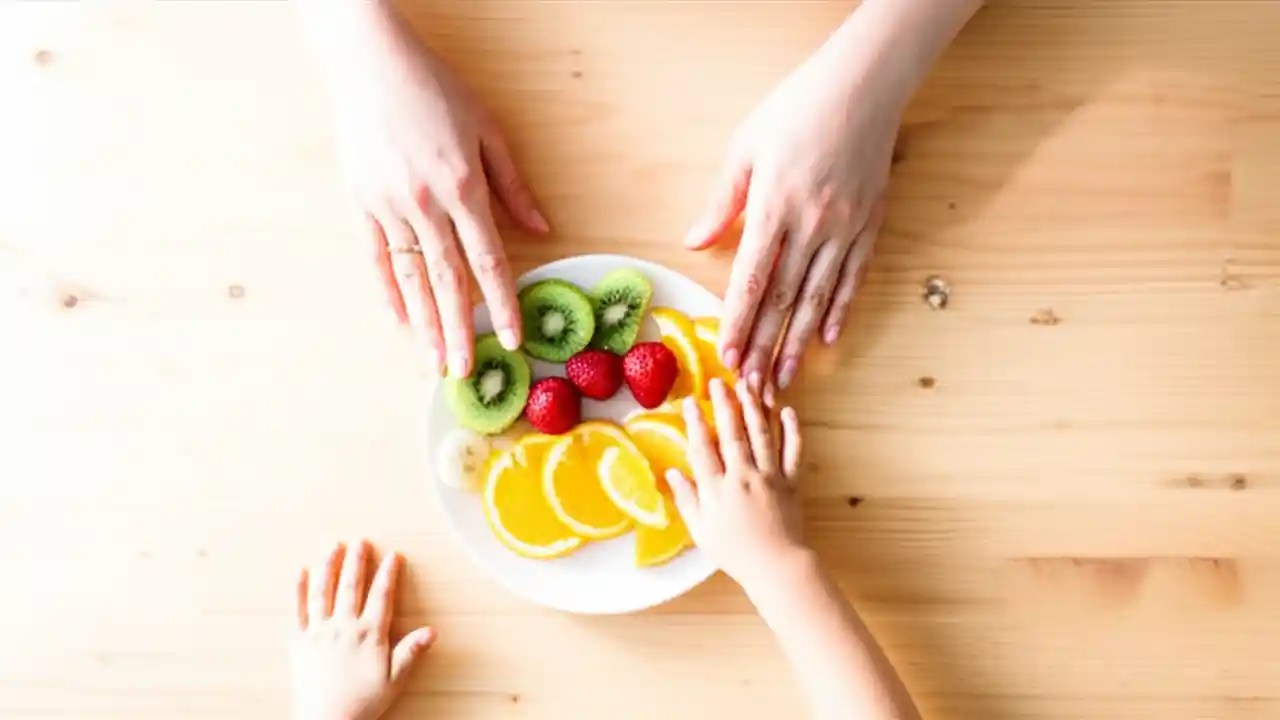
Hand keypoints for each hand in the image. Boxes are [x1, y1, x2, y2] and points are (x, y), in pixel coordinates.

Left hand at [291, 541, 434, 719]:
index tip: (393, 556)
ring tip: (334, 546)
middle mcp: (343, 627)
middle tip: (362, 541)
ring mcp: (319, 632)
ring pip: (324, 591)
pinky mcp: (299, 642)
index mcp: (369, 635)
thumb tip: (431, 631)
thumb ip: (410, 652)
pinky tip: (301, 571)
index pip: (381, 596)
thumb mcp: (394, 680)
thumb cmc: (362, 704)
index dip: (388, 574)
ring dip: (329, 566)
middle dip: (357, 561)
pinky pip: (298, 610)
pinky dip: (299, 589)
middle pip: (351, 586)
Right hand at [314, 2, 548, 376]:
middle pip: (448, 281)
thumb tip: (542, 228)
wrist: (370, 64)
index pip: (489, 261)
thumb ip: (514, 186)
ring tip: (432, 363)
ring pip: (411, 278)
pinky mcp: (362, 204)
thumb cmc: (435, 91)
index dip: (501, 304)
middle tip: (465, 373)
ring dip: (424, 325)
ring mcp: (389, 207)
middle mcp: (426, 205)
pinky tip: (398, 323)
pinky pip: (377, 259)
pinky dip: (388, 292)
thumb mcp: (487, 130)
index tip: (511, 338)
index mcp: (463, 188)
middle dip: (459, 331)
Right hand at [666, 378, 804, 588]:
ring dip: (754, 407)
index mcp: (717, 489)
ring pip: (761, 435)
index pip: (703, 448)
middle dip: (725, 404)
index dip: (695, 423)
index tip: (690, 401)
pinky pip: (793, 452)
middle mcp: (743, 476)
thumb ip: (687, 499)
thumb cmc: (734, 551)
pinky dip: (792, 430)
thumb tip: (671, 473)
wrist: (776, 566)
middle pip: (732, 434)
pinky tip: (787, 410)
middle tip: (719, 381)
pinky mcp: (792, 482)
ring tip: (749, 384)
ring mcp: (770, 476)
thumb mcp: (701, 530)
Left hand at [684, 31, 896, 402]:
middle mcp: (813, 224)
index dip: (738, 321)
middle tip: (751, 386)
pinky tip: (826, 338)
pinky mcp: (869, 224)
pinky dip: (839, 310)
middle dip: (764, 346)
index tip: (726, 355)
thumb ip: (721, 202)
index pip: (752, 278)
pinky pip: (853, 277)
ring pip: (818, 297)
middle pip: (784, 298)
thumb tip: (693, 242)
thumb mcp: (745, 148)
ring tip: (784, 378)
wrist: (864, 86)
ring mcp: (845, 227)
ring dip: (798, 342)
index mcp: (775, 205)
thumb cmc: (796, 110)